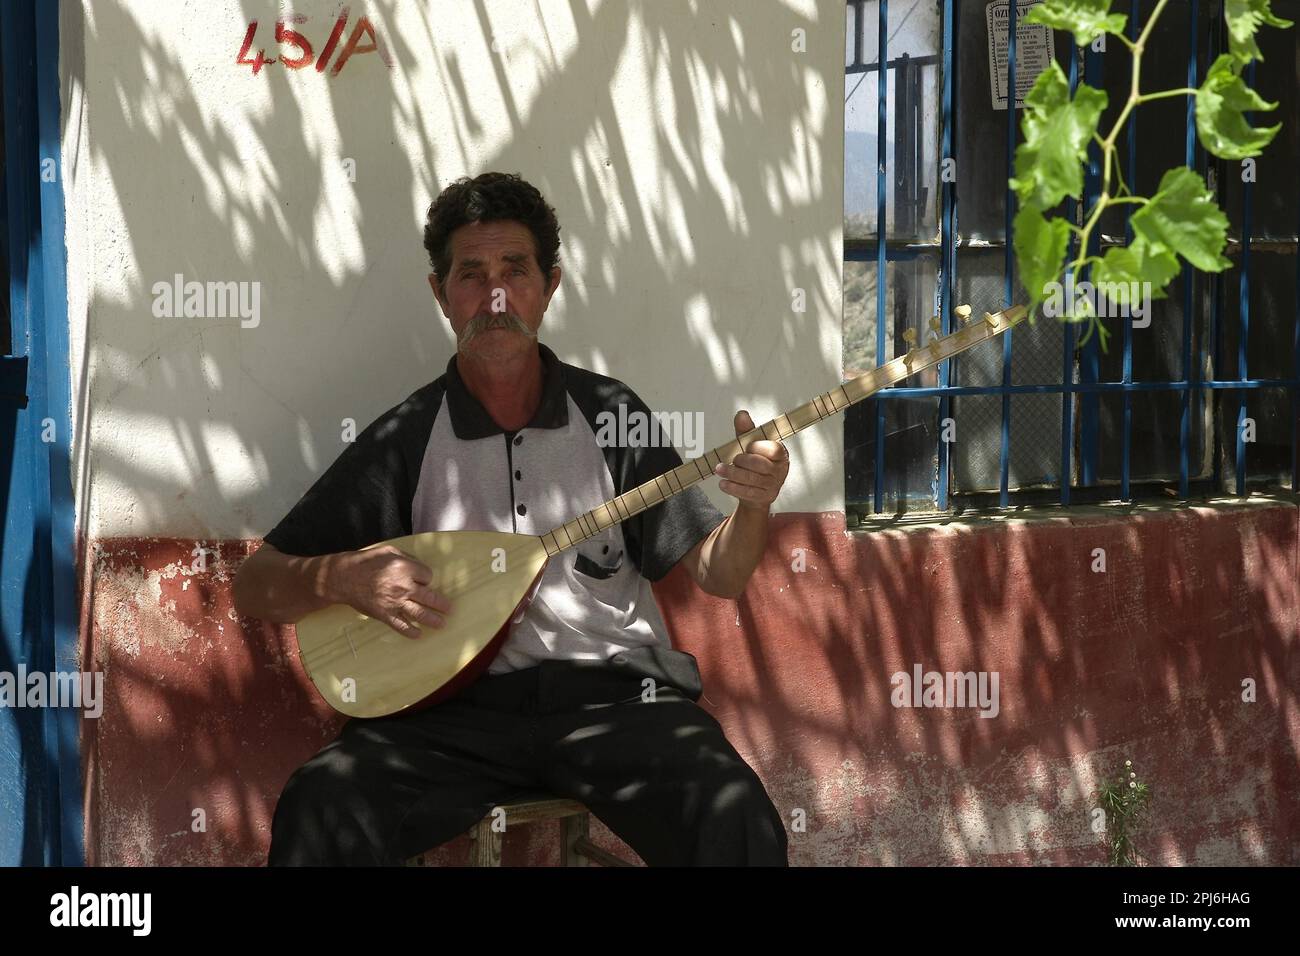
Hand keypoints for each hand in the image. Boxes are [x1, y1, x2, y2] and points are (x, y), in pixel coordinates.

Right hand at [326, 545, 451, 638]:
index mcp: (405, 568)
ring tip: (442, 624)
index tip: (423, 580)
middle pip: (429, 597)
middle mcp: (403, 586)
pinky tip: (418, 634)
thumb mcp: (389, 551)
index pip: (427, 576)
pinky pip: (401, 625)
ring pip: (420, 613)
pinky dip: (410, 631)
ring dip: (433, 620)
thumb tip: (420, 567)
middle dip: (441, 604)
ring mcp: (394, 602)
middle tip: (449, 609)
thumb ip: (407, 558)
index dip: (426, 577)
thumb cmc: (366, 562)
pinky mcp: (385, 614)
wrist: (344, 578)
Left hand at [713, 410, 789, 512]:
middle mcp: (780, 470)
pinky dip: (733, 487)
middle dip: (743, 461)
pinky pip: (748, 493)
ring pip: (753, 480)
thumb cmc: (753, 461)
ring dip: (733, 474)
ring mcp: (774, 485)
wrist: (755, 489)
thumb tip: (741, 414)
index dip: (758, 448)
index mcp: (781, 453)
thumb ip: (746, 430)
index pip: (774, 450)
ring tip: (719, 469)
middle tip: (732, 459)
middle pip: (762, 466)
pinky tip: (723, 483)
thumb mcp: (749, 444)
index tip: (746, 447)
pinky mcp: (765, 498)